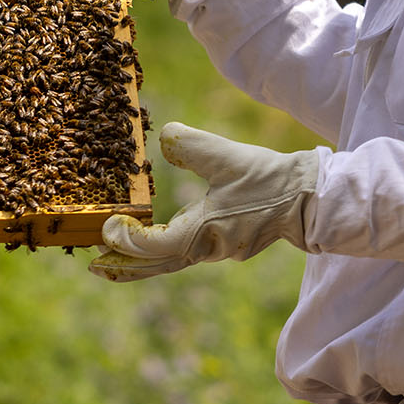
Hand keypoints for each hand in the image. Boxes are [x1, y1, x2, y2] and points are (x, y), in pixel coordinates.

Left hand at [90, 122, 321, 281]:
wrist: (309, 198)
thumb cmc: (268, 178)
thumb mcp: (224, 154)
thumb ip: (189, 144)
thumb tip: (164, 137)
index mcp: (205, 231)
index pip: (154, 246)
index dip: (126, 240)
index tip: (106, 227)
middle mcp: (210, 249)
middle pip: (158, 265)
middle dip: (125, 266)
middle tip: (94, 265)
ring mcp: (221, 251)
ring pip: (173, 262)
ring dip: (143, 261)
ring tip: (114, 258)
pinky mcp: (230, 246)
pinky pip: (188, 254)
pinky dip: (165, 253)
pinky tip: (156, 243)